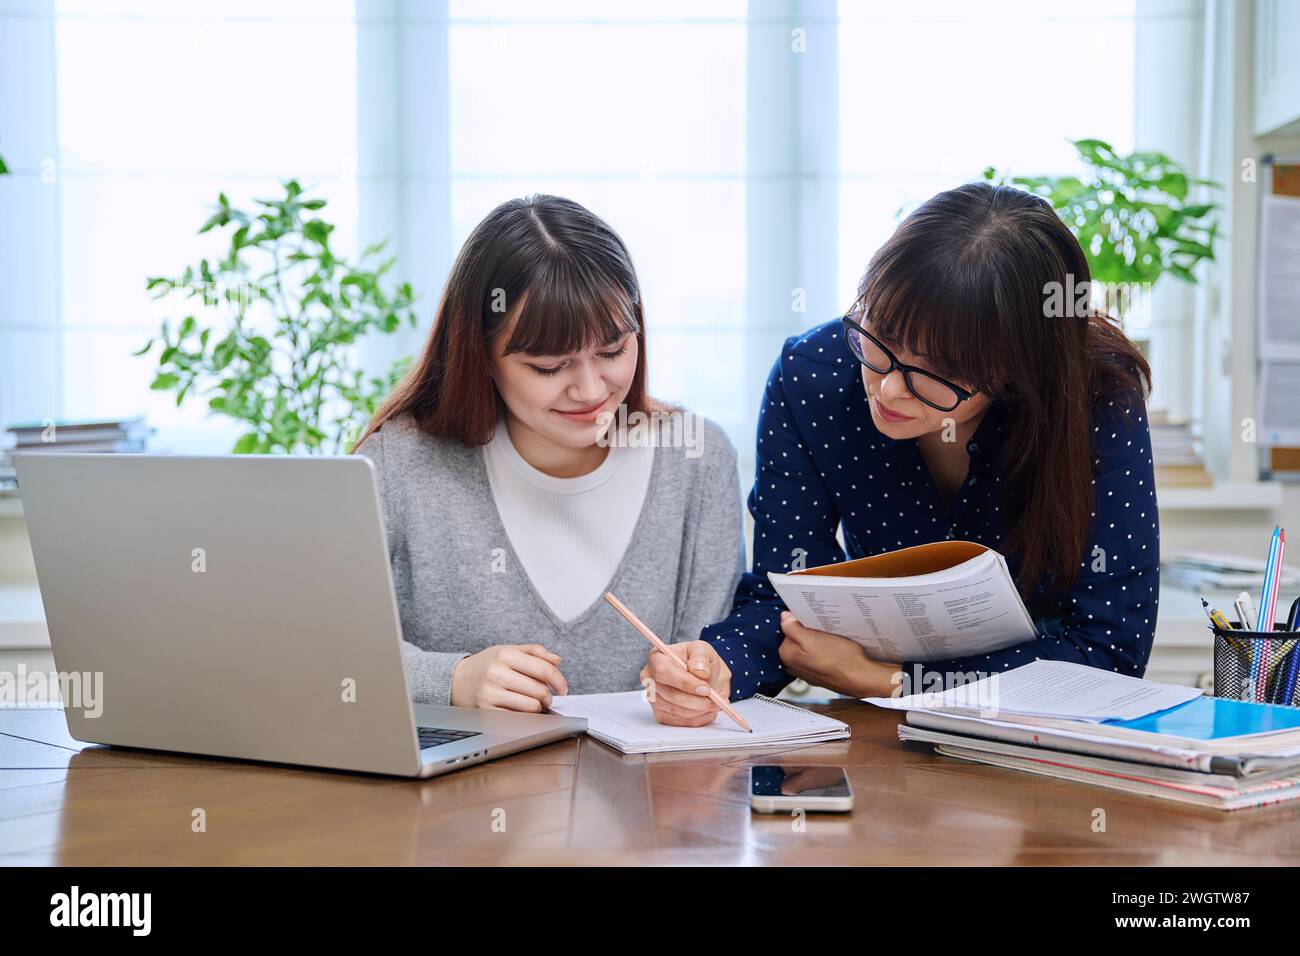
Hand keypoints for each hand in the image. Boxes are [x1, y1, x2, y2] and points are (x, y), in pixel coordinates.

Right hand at [450, 644, 567, 711]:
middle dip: (548, 696)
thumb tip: (557, 660)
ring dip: (537, 707)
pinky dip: (524, 716)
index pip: (543, 669)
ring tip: (531, 702)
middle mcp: (497, 673)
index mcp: (505, 654)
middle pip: (540, 690)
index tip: (563, 688)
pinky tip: (520, 709)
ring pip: (531, 707)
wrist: (455, 680)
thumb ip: (534, 652)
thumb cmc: (486, 665)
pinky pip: (517, 718)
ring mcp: (490, 693)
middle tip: (544, 696)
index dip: (559, 681)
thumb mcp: (507, 650)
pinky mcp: (486, 711)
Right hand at [639, 640, 730, 726]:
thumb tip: (699, 670)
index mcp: (656, 658)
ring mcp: (654, 699)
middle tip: (717, 698)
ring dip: (702, 709)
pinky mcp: (661, 714)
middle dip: (698, 700)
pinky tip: (708, 708)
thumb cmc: (698, 661)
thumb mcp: (703, 650)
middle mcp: (650, 680)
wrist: (701, 676)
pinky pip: (682, 721)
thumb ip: (701, 657)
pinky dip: (700, 717)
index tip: (705, 688)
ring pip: (679, 711)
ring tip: (717, 700)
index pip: (663, 672)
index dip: (685, 683)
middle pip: (672, 695)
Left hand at [778, 611, 900, 697]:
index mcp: (787, 655)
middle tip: (822, 629)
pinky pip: (817, 655)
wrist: (860, 678)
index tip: (811, 620)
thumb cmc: (840, 660)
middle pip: (797, 638)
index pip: (787, 629)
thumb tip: (784, 618)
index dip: (799, 622)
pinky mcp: (819, 672)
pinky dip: (823, 650)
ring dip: (817, 640)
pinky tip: (833, 648)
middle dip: (808, 631)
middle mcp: (793, 665)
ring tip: (830, 639)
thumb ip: (793, 628)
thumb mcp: (813, 638)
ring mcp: (806, 670)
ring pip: (807, 646)